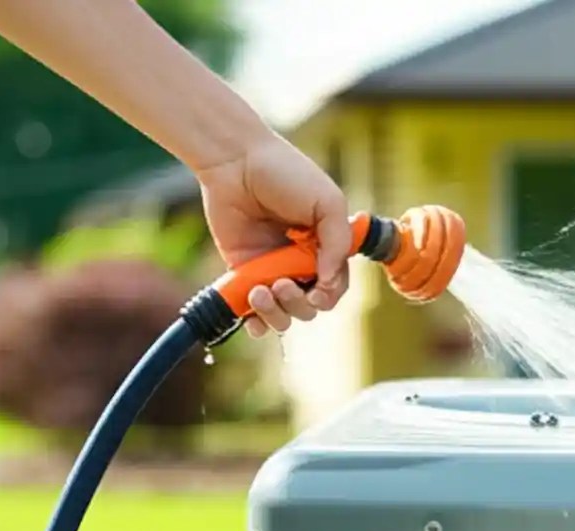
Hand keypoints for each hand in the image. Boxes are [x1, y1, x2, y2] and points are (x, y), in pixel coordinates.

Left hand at [196, 132, 350, 337]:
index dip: (328, 294)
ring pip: (283, 315)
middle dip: (298, 303)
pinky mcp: (243, 273)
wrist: (236, 162)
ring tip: (260, 291)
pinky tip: (250, 318)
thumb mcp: (327, 202)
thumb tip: (328, 282)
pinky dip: (254, 324)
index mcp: (326, 248)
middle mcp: (301, 263)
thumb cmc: (286, 174)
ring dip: (276, 314)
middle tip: (281, 284)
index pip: (336, 287)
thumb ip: (338, 242)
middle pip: (310, 307)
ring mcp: (272, 270)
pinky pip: (252, 311)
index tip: (316, 289)